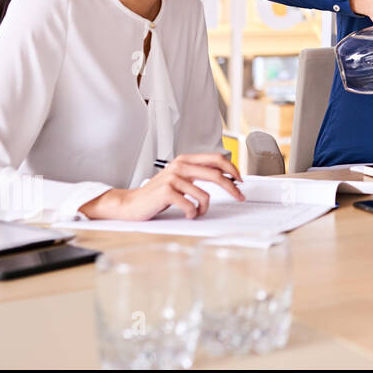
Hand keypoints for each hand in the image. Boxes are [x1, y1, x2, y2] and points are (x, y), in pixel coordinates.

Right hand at [80, 153, 243, 220]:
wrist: (131, 203)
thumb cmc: (157, 194)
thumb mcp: (179, 178)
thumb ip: (197, 174)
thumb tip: (225, 177)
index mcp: (185, 160)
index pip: (216, 159)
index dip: (232, 169)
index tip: (240, 180)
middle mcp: (180, 165)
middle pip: (216, 174)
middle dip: (232, 187)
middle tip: (239, 196)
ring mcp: (173, 178)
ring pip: (204, 194)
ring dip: (205, 208)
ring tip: (198, 212)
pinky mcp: (167, 191)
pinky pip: (191, 205)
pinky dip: (193, 213)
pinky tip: (188, 214)